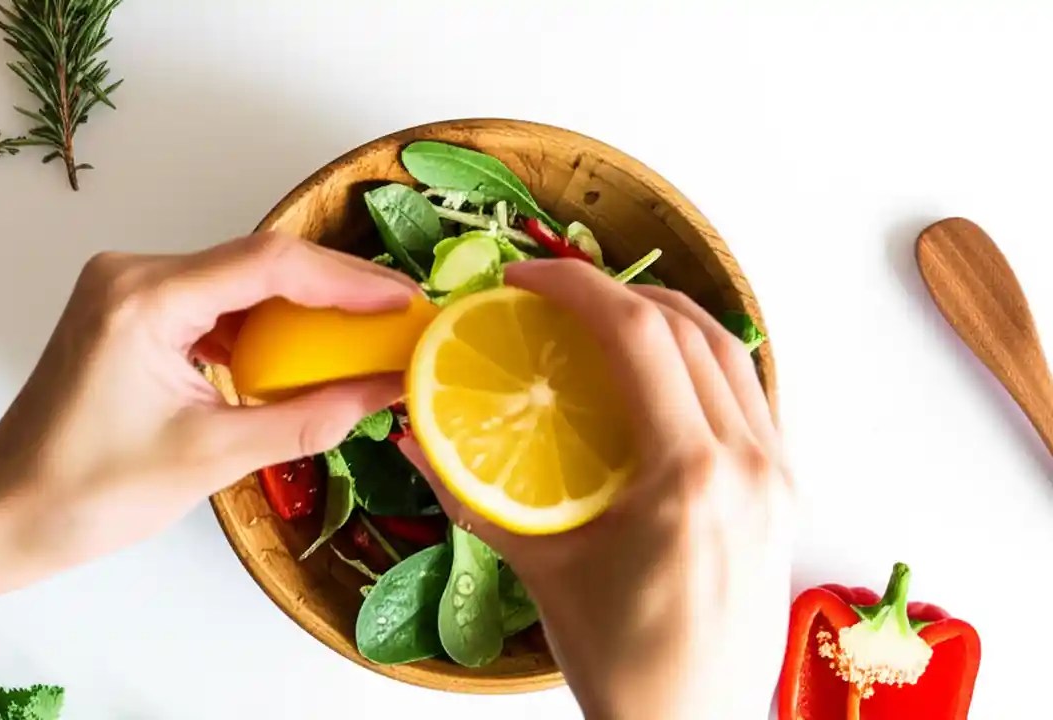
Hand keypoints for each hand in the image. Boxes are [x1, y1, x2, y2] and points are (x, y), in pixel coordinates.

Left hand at [0, 232, 415, 573]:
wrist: (8, 511)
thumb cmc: (90, 493)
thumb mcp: (214, 458)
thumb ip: (309, 418)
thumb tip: (387, 391)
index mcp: (143, 300)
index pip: (267, 264)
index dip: (346, 279)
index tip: (403, 301)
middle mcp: (132, 274)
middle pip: (257, 262)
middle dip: (333, 290)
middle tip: (397, 319)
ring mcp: (128, 287)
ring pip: (240, 280)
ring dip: (301, 308)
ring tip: (364, 336)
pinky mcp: (132, 310)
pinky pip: (215, 302)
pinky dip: (263, 326)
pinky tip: (302, 353)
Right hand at [401, 260, 793, 719]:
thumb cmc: (621, 665)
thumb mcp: (543, 572)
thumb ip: (474, 497)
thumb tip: (413, 441)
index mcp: (690, 477)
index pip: (640, 337)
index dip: (578, 287)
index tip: (526, 279)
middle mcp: (748, 464)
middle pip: (690, 328)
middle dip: (617, 293)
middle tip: (557, 295)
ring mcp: (777, 476)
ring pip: (732, 352)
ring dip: (667, 317)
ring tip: (606, 316)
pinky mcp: (785, 491)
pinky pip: (749, 392)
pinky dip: (701, 360)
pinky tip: (658, 373)